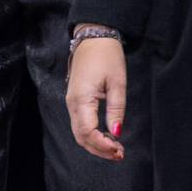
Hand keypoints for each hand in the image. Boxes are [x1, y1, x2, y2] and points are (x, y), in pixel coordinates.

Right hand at [66, 33, 126, 161]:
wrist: (93, 36)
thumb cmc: (107, 55)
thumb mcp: (117, 82)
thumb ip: (116, 109)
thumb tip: (116, 132)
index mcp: (81, 99)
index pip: (88, 132)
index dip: (102, 146)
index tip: (119, 149)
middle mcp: (72, 103)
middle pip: (81, 137)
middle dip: (99, 149)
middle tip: (120, 154)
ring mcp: (71, 102)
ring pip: (79, 133)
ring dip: (96, 144)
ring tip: (115, 149)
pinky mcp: (75, 100)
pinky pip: (80, 124)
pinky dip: (92, 135)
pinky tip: (106, 136)